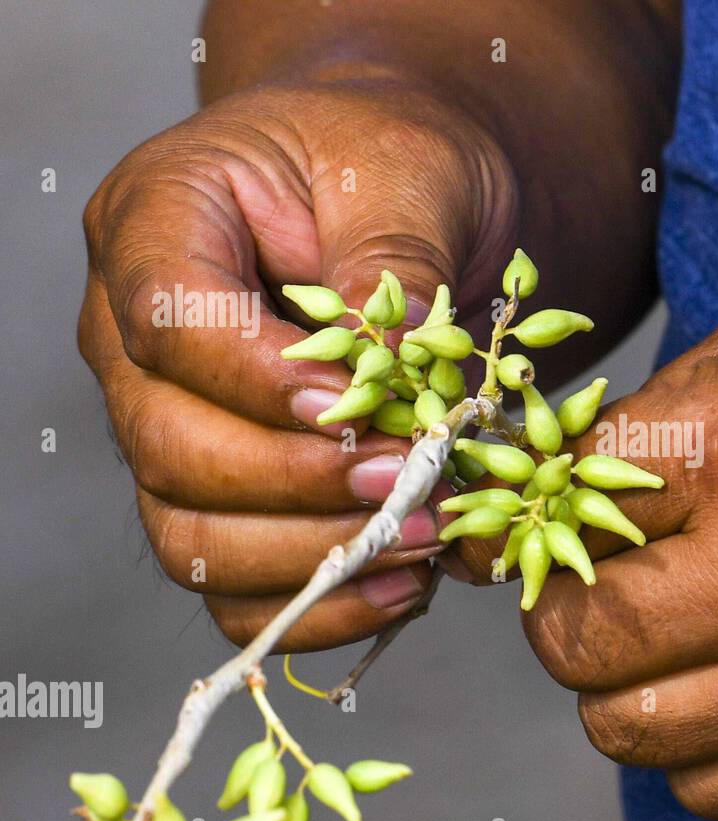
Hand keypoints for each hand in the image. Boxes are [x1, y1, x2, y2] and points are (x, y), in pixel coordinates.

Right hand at [79, 79, 517, 650]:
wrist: (415, 200)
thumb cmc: (397, 163)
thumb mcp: (409, 170)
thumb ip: (391, 258)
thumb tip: (388, 368)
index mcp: (162, 225)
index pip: (168, 326)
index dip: (257, 383)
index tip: (353, 404)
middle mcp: (140, 339)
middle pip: (171, 448)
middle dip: (297, 484)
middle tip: (410, 483)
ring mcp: (174, 424)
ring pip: (192, 535)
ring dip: (311, 558)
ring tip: (421, 541)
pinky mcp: (226, 494)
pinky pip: (237, 584)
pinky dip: (316, 605)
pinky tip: (402, 585)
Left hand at [454, 279, 717, 818]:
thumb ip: (672, 406)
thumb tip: (570, 470)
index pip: (562, 502)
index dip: (532, 507)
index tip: (536, 516)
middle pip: (572, 643)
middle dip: (560, 608)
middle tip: (598, 578)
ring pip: (626, 732)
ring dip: (619, 685)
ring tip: (665, 636)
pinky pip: (711, 792)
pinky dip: (691, 748)